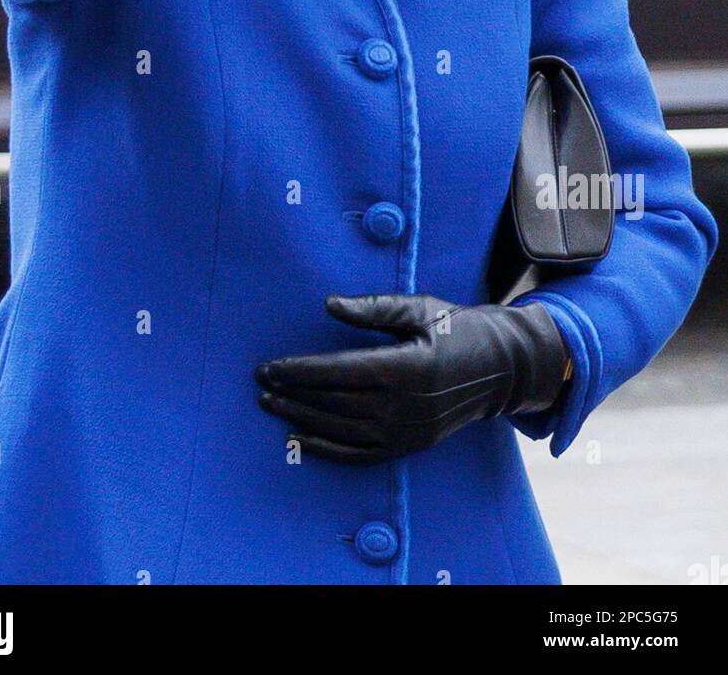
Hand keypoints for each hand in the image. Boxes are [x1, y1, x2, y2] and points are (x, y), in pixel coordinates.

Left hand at [255, 294, 568, 463]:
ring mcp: (408, 431)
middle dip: (293, 394)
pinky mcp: (409, 445)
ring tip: (271, 405)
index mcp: (407, 366)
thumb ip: (373, 309)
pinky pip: (360, 454)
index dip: (301, 371)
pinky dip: (327, 450)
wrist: (499, 368)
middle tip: (261, 384)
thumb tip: (329, 305)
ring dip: (302, 419)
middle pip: (335, 403)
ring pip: (343, 430)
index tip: (270, 367)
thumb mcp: (418, 308)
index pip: (339, 372)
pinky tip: (300, 439)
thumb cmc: (455, 328)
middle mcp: (406, 405)